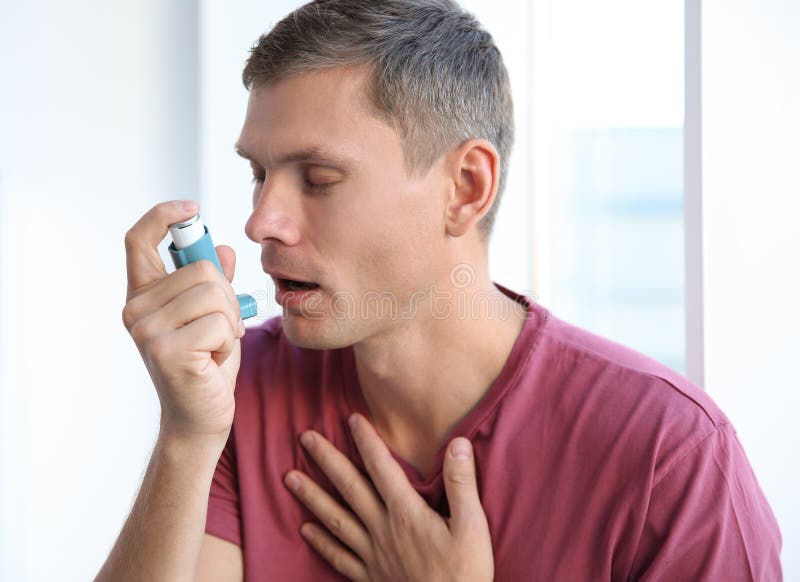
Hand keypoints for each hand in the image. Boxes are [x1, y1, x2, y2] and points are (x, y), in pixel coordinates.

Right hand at [121, 200, 243, 442]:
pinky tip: (213, 361)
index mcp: (144, 295)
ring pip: (215, 293)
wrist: (201, 417)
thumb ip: (215, 284)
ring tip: (216, 345)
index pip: (138, 240)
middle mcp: (136, 309)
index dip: (163, 216)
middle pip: (201, 268)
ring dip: (230, 320)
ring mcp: (147, 330)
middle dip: (228, 296)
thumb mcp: (215, 316)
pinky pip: (220, 323)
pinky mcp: (165, 350)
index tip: (192, 209)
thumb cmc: (207, 365)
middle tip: (223, 327)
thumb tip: (223, 249)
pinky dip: (229, 341)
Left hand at [283, 413, 493, 581]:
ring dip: (312, 496)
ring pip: (336, 519)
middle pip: (349, 488)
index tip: (351, 418)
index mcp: (406, 513)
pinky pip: (339, 557)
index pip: (381, 468)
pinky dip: (321, 542)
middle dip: (327, 460)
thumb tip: (457, 442)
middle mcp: (383, 529)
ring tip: (290, 478)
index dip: (366, 441)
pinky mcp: (370, 576)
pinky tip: (306, 529)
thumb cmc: (465, 573)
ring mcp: (373, 554)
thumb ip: (461, 483)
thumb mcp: (473, 526)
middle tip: (305, 437)